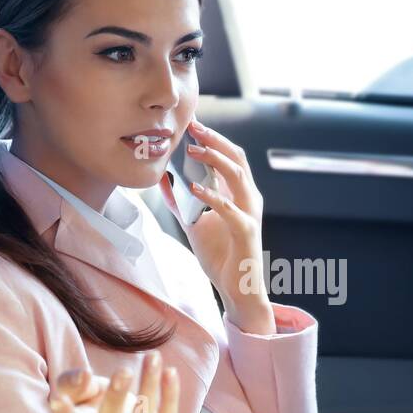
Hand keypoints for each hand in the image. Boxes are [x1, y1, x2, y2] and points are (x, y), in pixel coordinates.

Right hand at [48, 351, 180, 412]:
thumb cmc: (98, 405)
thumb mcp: (82, 393)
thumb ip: (74, 382)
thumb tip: (84, 376)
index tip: (59, 398)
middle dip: (116, 397)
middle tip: (123, 370)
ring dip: (149, 385)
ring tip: (153, 357)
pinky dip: (170, 396)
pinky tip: (170, 371)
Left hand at [159, 119, 273, 333]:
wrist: (236, 288)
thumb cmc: (221, 255)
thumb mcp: (195, 223)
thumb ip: (181, 202)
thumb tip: (162, 180)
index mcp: (239, 195)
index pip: (229, 158)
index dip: (212, 139)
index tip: (191, 124)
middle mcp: (248, 199)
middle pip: (237, 158)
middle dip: (215, 140)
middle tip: (193, 126)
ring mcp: (250, 214)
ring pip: (239, 177)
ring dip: (216, 160)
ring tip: (193, 150)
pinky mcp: (247, 232)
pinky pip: (230, 209)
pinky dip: (213, 196)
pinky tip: (195, 188)